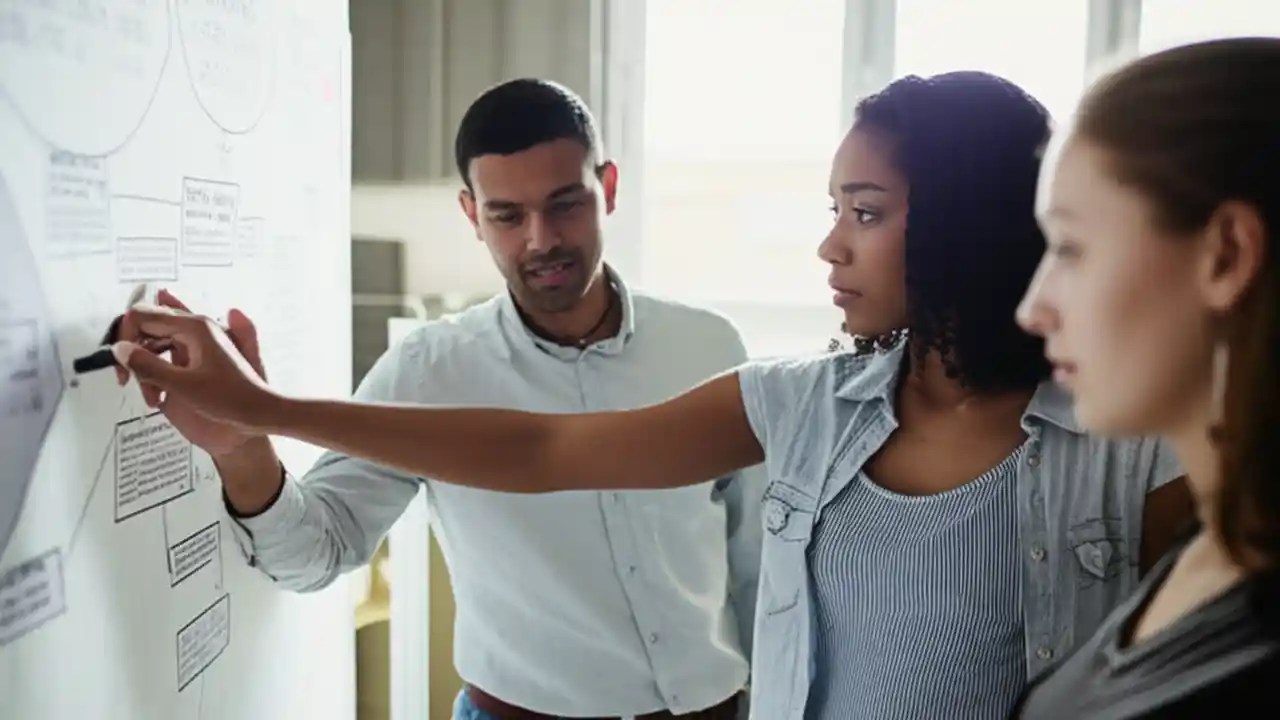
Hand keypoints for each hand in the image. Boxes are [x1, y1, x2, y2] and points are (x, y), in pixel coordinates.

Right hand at [114, 294, 279, 446]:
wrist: (259, 418)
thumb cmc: (229, 401)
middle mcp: (194, 331)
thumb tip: (119, 348)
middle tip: (125, 381)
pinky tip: (157, 399)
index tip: (123, 366)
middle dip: (132, 353)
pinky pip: (163, 361)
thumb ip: (148, 366)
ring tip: (152, 399)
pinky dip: (154, 377)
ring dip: (143, 370)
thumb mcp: (184, 386)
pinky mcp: (192, 363)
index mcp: (195, 327)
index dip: (125, 337)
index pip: (143, 315)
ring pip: (152, 347)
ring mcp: (194, 346)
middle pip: (145, 329)